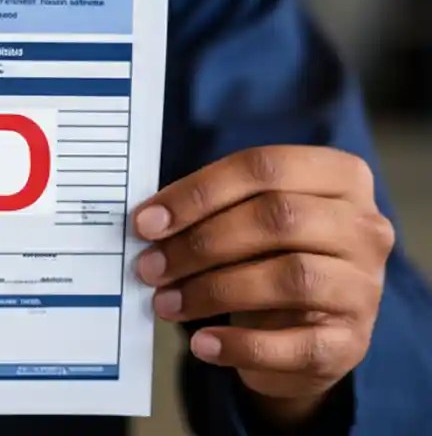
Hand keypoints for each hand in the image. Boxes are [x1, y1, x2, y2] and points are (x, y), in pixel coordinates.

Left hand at [132, 146, 393, 425]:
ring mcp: (365, 286)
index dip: (198, 193)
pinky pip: (296, 344)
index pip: (264, 167)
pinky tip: (202, 344)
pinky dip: (241, 345)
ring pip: (290, 277)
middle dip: (200, 243)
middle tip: (150, 266)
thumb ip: (208, 210)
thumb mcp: (247, 220)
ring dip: (214, 291)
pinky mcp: (352, 342)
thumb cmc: (268, 257)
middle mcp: (364, 227)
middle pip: (278, 218)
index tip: (146, 222)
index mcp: (339, 177)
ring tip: (166, 303)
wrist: (306, 331)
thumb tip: (148, 222)